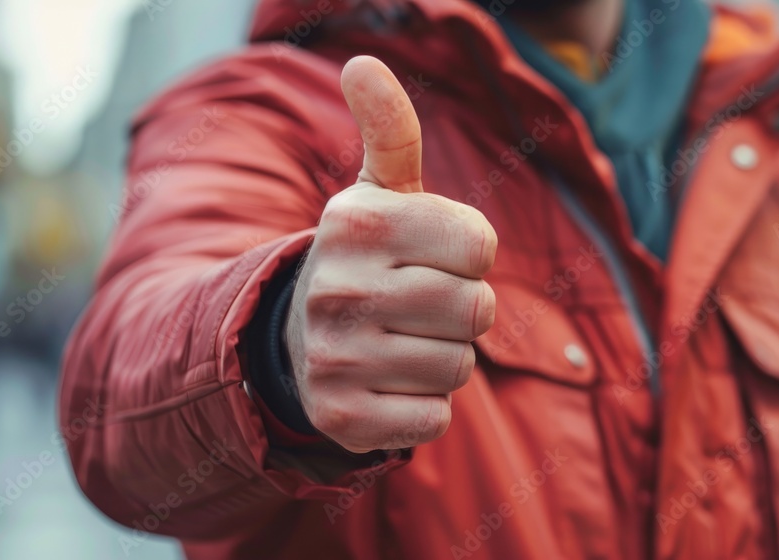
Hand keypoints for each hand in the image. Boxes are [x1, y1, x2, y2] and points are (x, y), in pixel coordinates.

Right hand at [284, 56, 497, 453]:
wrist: (298, 336)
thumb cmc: (367, 258)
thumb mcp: (378, 192)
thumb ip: (390, 130)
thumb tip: (362, 61)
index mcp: (358, 222)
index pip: (480, 247)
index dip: (470, 255)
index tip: (433, 255)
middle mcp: (338, 288)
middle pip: (477, 310)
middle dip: (464, 310)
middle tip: (421, 304)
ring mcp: (336, 356)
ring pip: (458, 367)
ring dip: (445, 358)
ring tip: (402, 340)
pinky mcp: (341, 416)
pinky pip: (434, 417)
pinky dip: (425, 403)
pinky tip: (389, 381)